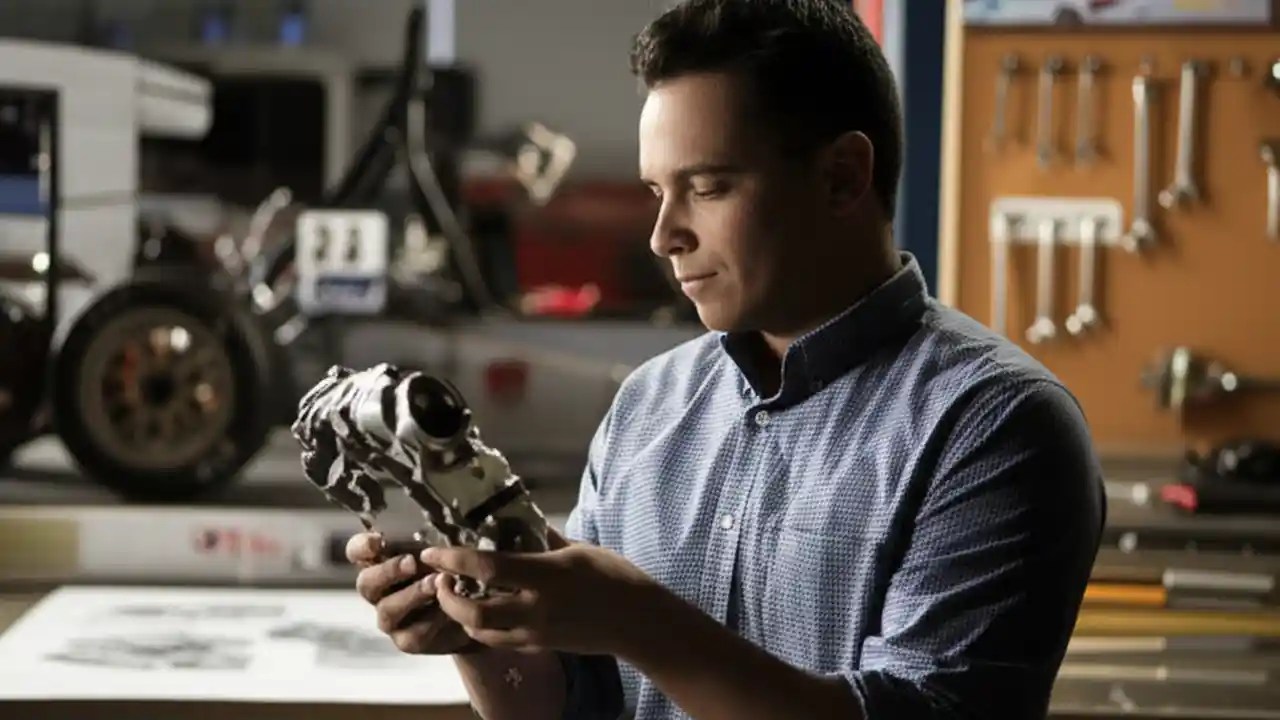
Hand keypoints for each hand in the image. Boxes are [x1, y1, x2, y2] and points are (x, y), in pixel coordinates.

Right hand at [347, 533, 479, 654]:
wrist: (474, 613)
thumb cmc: (451, 572)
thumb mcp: (441, 552)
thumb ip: (429, 544)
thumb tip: (427, 537)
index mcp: (381, 563)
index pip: (357, 552)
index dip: (361, 547)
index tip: (378, 541)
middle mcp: (379, 591)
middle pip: (366, 583)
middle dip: (388, 571)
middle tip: (412, 563)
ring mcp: (390, 618)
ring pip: (387, 609)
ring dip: (412, 595)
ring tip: (437, 583)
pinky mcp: (406, 640)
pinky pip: (414, 633)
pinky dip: (433, 620)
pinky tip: (449, 610)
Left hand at [422, 528, 667, 658]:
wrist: (638, 622)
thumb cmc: (615, 577)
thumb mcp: (580, 549)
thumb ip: (545, 538)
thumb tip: (521, 522)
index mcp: (546, 575)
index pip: (487, 568)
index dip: (454, 560)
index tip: (432, 551)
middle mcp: (536, 608)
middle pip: (473, 611)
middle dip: (447, 598)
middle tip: (441, 580)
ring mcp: (537, 633)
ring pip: (481, 632)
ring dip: (460, 616)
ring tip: (456, 597)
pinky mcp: (541, 646)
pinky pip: (500, 641)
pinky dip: (483, 628)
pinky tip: (482, 613)